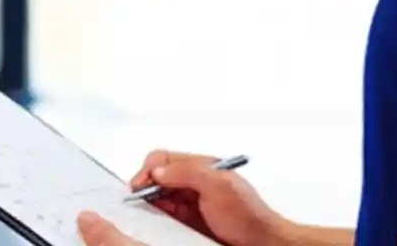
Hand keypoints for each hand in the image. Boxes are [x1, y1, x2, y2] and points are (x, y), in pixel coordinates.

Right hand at [81, 150, 290, 245]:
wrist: (259, 243)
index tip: (140, 186)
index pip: (165, 159)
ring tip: (143, 213)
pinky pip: (164, 216)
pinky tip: (154, 224)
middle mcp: (194, 182)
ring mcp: (191, 203)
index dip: (149, 170)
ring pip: (159, 197)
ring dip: (148, 204)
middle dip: (145, 187)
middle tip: (136, 202)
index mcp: (202, 167)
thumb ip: (189, 172)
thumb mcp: (219, 186)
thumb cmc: (248, 215)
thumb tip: (160, 170)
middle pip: (158, 177)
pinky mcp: (188, 222)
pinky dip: (155, 218)